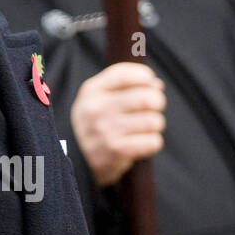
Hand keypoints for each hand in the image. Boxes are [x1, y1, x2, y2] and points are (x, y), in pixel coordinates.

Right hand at [71, 63, 165, 187]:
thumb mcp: (99, 97)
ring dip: (155, 125)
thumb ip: (125, 85)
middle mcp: (97, 109)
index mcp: (92, 91)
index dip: (145, 77)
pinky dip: (153, 142)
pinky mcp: (117, 151)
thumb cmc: (96, 123)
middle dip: (157, 102)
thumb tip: (157, 85)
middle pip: (147, 98)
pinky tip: (141, 142)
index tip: (149, 84)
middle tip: (153, 108)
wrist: (78, 160)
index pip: (126, 75)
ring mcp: (106, 130)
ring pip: (154, 121)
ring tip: (145, 127)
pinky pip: (153, 141)